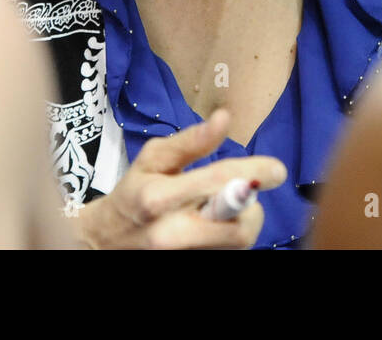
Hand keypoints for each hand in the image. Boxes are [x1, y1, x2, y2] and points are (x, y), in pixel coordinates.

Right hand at [74, 110, 286, 248]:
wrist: (105, 240)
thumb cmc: (134, 191)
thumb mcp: (152, 159)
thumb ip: (190, 141)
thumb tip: (224, 118)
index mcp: (159, 198)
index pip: (217, 182)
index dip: (253, 173)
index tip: (277, 170)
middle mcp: (171, 234)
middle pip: (238, 228)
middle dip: (251, 208)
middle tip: (241, 193)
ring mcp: (181, 255)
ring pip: (238, 243)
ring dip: (242, 221)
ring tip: (222, 208)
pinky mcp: (192, 263)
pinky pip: (228, 252)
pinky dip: (230, 236)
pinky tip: (215, 225)